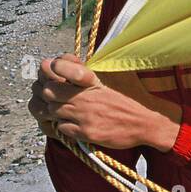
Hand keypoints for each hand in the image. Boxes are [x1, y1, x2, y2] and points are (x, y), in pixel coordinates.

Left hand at [28, 54, 179, 151]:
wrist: (147, 122)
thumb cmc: (130, 96)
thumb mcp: (115, 72)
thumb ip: (94, 66)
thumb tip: (73, 58)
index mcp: (92, 78)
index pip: (59, 67)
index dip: (48, 68)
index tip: (48, 69)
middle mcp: (86, 95)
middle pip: (48, 91)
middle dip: (43, 91)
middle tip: (46, 92)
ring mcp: (84, 115)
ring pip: (51, 110)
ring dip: (51, 109)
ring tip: (56, 108)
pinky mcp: (86, 133)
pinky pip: (61, 128)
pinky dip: (61, 125)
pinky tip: (69, 122)